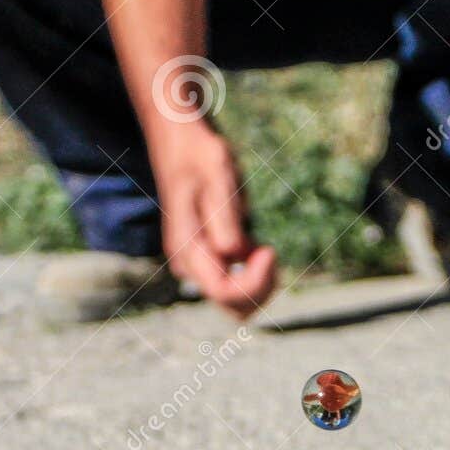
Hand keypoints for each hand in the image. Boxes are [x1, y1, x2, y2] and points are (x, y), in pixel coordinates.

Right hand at [150, 123, 276, 317]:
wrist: (179, 142)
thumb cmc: (199, 155)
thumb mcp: (218, 175)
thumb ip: (225, 218)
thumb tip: (235, 254)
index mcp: (188, 248)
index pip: (224, 291)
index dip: (254, 282)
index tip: (269, 249)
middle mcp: (190, 264)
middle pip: (233, 306)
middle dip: (261, 288)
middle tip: (269, 251)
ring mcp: (199, 265)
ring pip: (238, 301)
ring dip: (261, 284)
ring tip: (265, 248)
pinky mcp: (209, 259)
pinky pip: (236, 285)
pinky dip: (255, 276)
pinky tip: (259, 249)